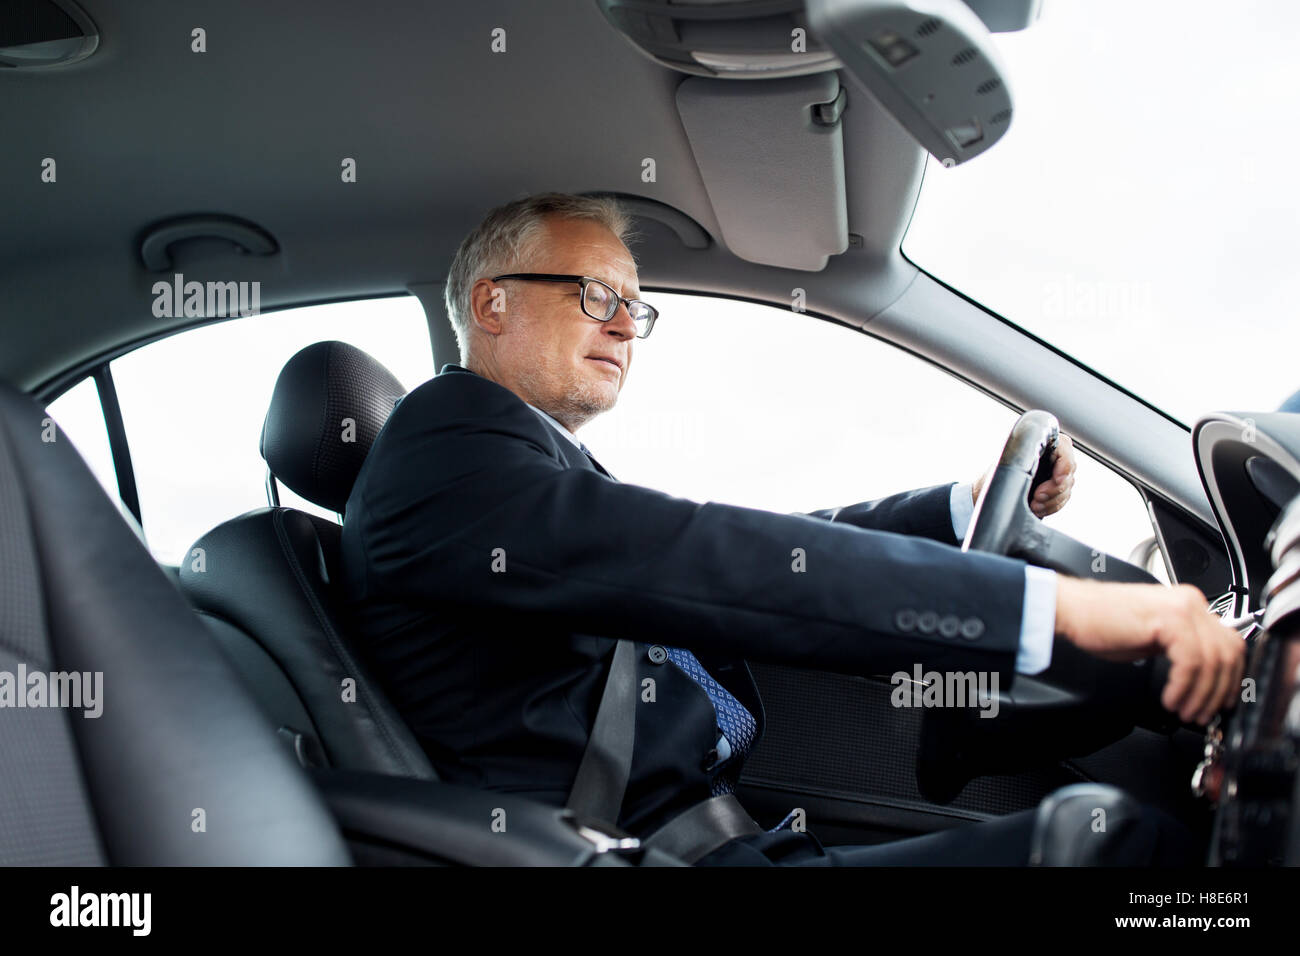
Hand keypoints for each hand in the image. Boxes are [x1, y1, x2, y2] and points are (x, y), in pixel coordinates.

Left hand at [970, 433, 1076, 518]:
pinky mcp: (1053, 489)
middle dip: (1054, 489)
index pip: (1064, 450)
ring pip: (1066, 488)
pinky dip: (1051, 507)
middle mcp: (1051, 456)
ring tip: (1034, 506)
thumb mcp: (1005, 461)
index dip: (1064, 466)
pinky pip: (1062, 499)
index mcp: (1041, 443)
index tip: (1057, 480)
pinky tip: (1037, 509)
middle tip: (1037, 498)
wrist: (988, 491)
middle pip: (1068, 473)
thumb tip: (1030, 454)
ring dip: (1052, 501)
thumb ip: (1020, 455)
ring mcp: (1054, 473)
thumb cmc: (994, 472)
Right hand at [1053, 578, 1245, 724]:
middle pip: (1229, 653)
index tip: (1220, 701)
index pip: (1229, 643)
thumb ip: (1180, 651)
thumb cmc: (1101, 623)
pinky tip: (1170, 698)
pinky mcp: (1168, 619)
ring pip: (1213, 660)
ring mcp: (1182, 608)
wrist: (1072, 610)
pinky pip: (1191, 662)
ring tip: (1184, 709)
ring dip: (1201, 694)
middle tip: (1202, 713)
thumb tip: (1200, 679)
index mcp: (1189, 605)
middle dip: (1219, 691)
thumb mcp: (1152, 639)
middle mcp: (1191, 602)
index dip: (1230, 678)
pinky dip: (1184, 686)